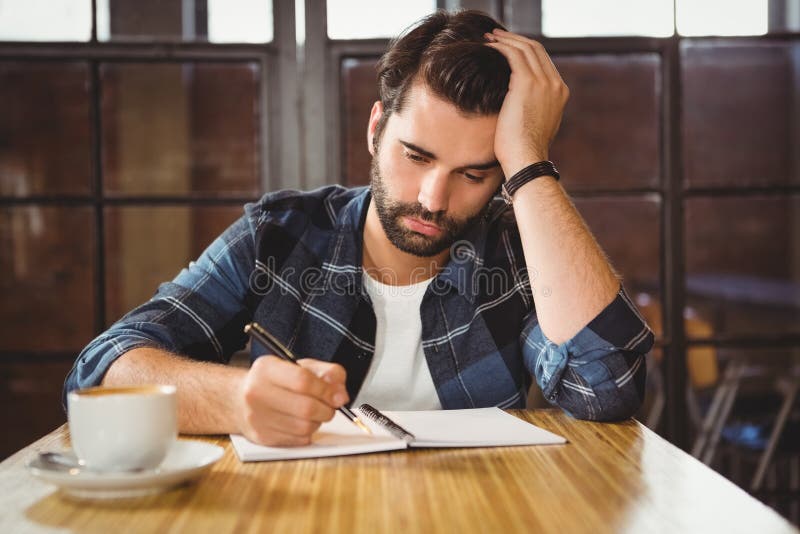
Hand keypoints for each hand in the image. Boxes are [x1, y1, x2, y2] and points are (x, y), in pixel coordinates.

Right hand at [235, 356, 348, 445]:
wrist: (238, 399)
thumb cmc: (274, 381)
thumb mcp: (299, 366)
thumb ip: (326, 373)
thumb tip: (341, 394)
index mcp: (266, 369)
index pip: (303, 380)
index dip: (327, 390)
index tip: (338, 396)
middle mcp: (256, 392)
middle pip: (306, 407)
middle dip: (327, 409)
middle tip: (329, 406)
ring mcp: (256, 417)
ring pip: (304, 427)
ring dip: (317, 422)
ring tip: (313, 414)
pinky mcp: (261, 437)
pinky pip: (297, 440)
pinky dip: (307, 433)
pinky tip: (300, 422)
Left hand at [485, 28, 568, 177]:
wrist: (526, 160)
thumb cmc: (523, 151)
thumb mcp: (534, 126)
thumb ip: (534, 109)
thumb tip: (521, 105)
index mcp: (560, 93)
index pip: (543, 61)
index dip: (525, 50)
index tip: (508, 47)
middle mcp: (556, 84)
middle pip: (536, 49)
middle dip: (515, 40)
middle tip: (496, 37)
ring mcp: (544, 82)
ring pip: (525, 48)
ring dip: (505, 40)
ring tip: (489, 38)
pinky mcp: (528, 83)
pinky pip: (513, 55)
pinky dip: (500, 48)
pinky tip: (488, 48)